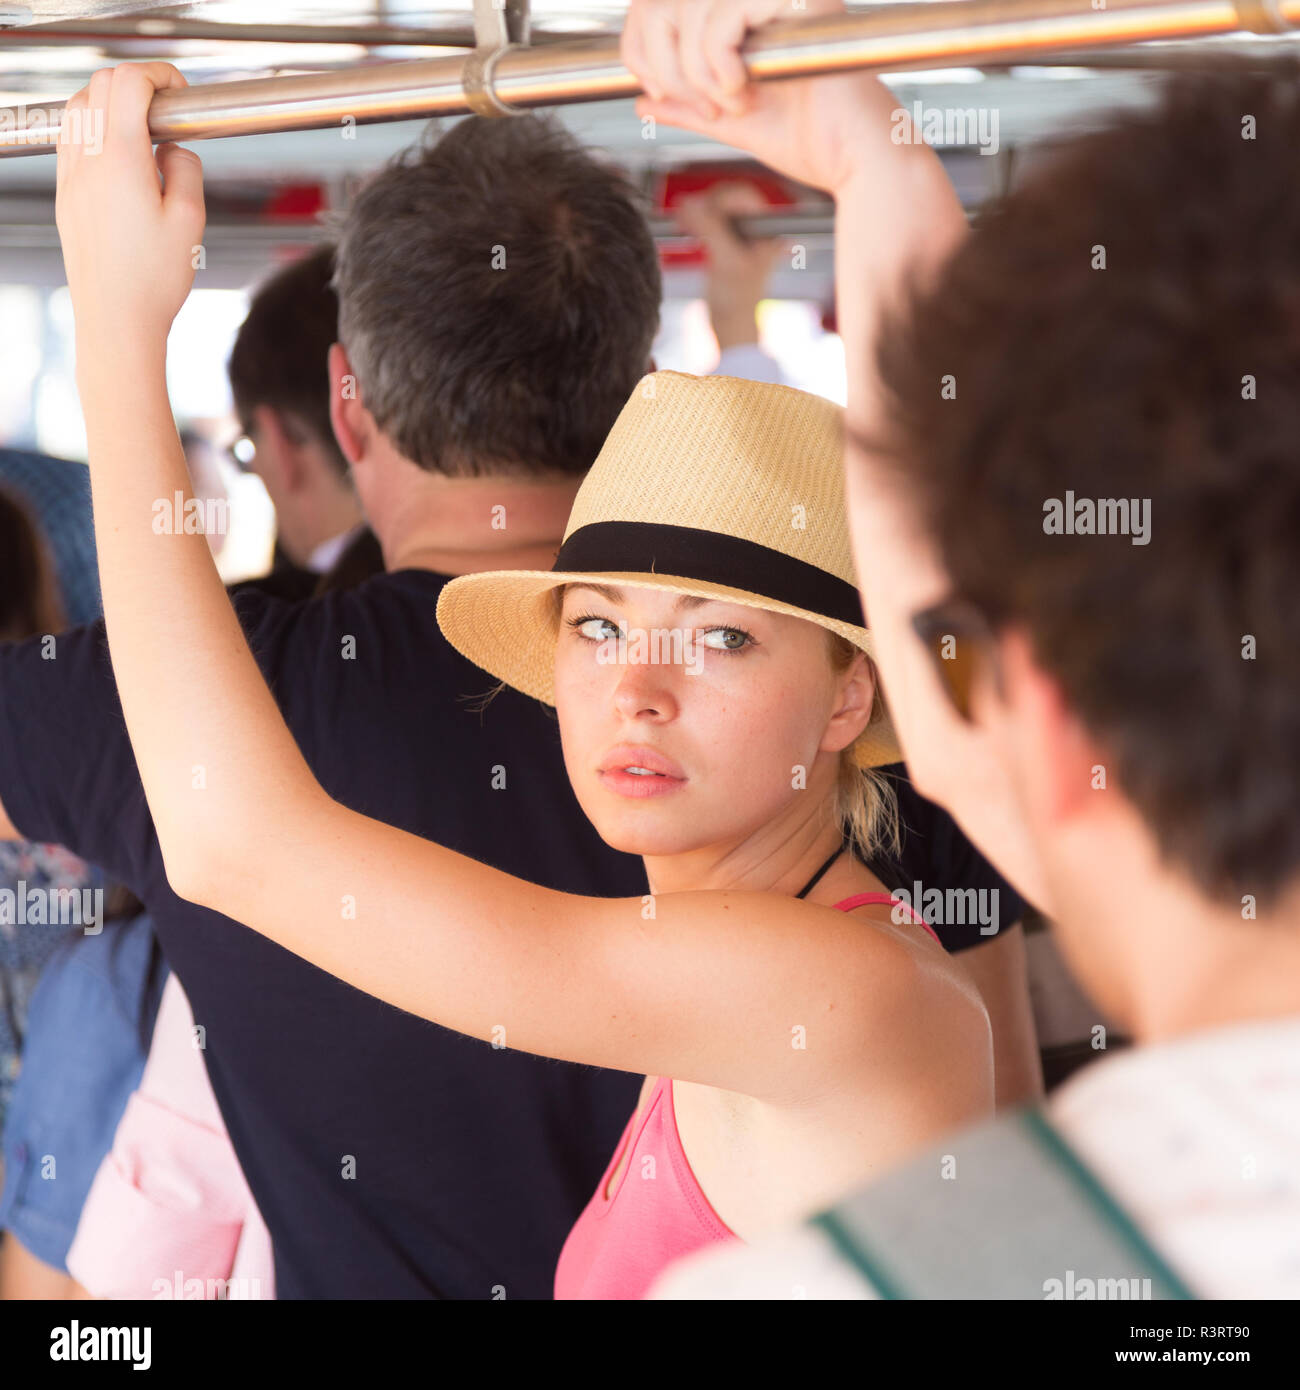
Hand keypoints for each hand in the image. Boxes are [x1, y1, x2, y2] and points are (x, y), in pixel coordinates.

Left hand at [55, 62, 204, 349]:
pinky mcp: (66, 194)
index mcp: (119, 160)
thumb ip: (186, 169)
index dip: (159, 75)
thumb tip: (176, 149)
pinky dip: (95, 127)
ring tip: (145, 129)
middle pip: (101, 85)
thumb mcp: (191, 220)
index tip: (180, 92)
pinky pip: (72, 138)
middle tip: (168, 109)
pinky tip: (121, 153)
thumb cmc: (152, 280)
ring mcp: (70, 176)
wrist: (116, 319)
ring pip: (79, 106)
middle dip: (137, 83)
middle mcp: (87, 161)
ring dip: (112, 102)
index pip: (129, 83)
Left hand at [623, 0, 902, 195]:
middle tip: (701, 106)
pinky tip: (742, 92)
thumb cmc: (816, 142)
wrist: (857, 162)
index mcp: (747, 11)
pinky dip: (718, 66)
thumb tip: (645, 99)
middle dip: (666, 67)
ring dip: (696, 74)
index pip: (661, 0)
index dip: (642, 47)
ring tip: (730, 104)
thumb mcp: (732, 121)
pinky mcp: (797, 2)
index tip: (664, 91)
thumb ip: (688, 105)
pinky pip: (723, 17)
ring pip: (691, 9)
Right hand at [675, 182, 782, 348]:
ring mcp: (739, 234)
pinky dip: (694, 221)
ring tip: (681, 222)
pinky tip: (683, 225)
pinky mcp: (724, 242)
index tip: (700, 210)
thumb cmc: (737, 300)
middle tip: (685, 214)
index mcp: (767, 229)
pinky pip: (707, 221)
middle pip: (726, 199)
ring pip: (714, 209)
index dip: (719, 199)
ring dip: (696, 212)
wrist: (731, 325)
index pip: (743, 196)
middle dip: (704, 205)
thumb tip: (689, 203)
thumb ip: (711, 230)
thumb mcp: (726, 261)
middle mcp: (756, 227)